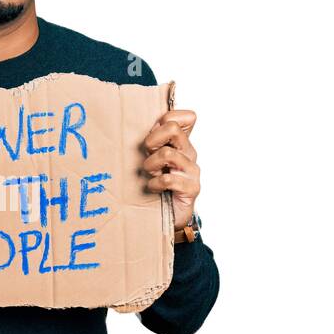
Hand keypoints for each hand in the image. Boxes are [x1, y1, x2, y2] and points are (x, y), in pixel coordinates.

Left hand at [140, 109, 199, 230]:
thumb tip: (141, 122)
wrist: (171, 216)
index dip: (165, 120)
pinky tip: (154, 188)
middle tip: (147, 154)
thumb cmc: (159, 185)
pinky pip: (168, 179)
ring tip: (150, 174)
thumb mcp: (153, 159)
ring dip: (150, 165)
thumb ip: (153, 141)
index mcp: (182, 143)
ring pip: (167, 154)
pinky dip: (155, 184)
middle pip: (172, 128)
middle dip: (152, 140)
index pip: (187, 117)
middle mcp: (189, 154)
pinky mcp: (192, 188)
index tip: (154, 138)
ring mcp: (192, 171)